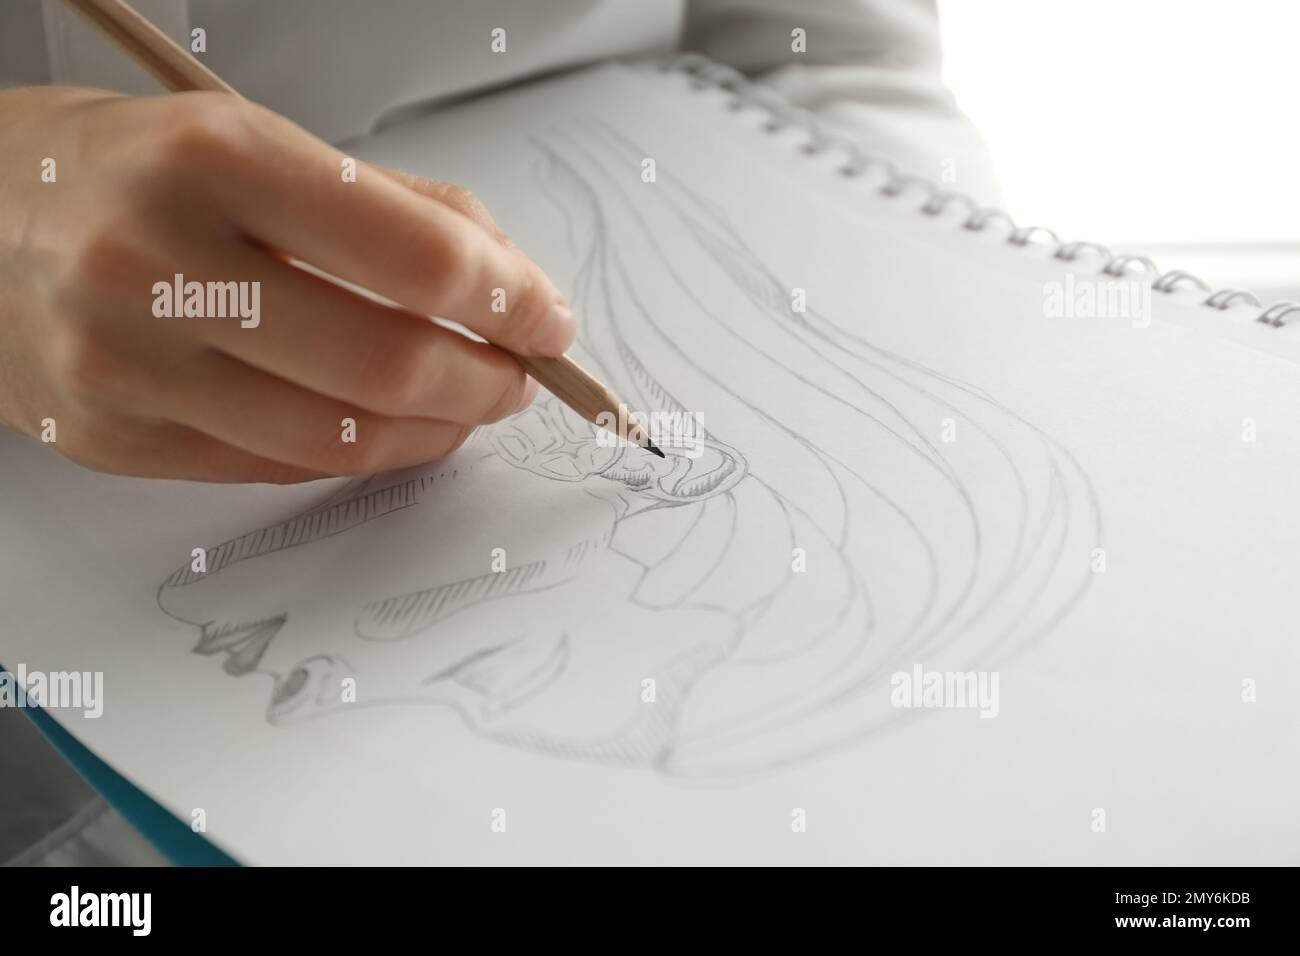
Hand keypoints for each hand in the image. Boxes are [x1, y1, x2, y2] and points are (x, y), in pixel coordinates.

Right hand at [0, 87, 574, 481]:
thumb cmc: (123, 169)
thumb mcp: (251, 140)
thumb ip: (392, 208)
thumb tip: (510, 282)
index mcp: (208, 160)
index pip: (413, 253)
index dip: (508, 298)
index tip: (548, 318)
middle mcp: (155, 265)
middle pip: (388, 362)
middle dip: (488, 378)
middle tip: (521, 372)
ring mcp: (128, 367)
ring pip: (341, 438)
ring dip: (438, 429)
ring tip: (470, 403)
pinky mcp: (117, 442)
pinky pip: (278, 466)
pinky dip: (362, 452)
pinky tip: (394, 427)